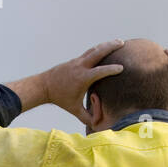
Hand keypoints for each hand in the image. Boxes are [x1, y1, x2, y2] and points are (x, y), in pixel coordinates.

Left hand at [8, 40, 124, 122]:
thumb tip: (97, 124)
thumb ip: (86, 117)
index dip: (111, 69)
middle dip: (110, 46)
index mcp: (82, 78)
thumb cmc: (60, 99)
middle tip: (122, 43)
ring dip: (106, 45)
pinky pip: (89, 52)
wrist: (45, 86)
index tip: (121, 68)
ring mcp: (77, 61)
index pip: (100, 71)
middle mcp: (80, 67)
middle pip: (97, 52)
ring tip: (118, 42)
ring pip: (94, 49)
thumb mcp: (74, 109)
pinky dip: (99, 49)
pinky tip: (105, 48)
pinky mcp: (75, 60)